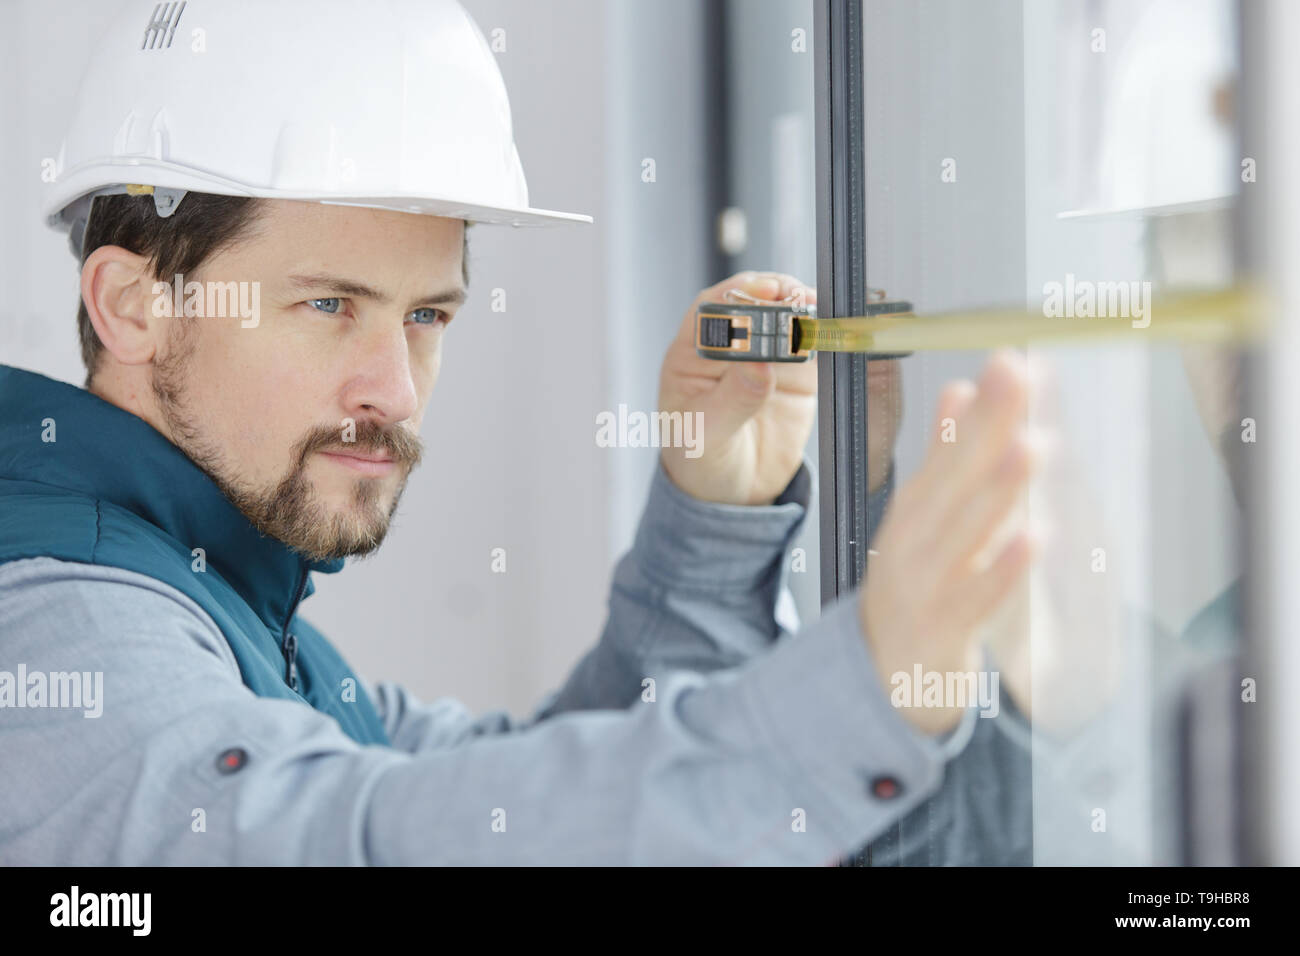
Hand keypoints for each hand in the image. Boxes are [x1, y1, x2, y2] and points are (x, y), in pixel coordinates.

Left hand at [658, 271, 817, 505]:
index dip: (739, 294)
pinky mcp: (798, 376)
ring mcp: (766, 357)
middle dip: (779, 295)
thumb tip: (758, 366)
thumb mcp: (705, 434)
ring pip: (789, 318)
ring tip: (823, 319)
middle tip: (800, 302)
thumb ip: (731, 400)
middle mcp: (730, 347)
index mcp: (692, 353)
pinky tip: (837, 337)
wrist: (729, 493)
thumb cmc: (698, 461)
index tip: (764, 294)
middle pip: (756, 303)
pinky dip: (828, 338)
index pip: (713, 307)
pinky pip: (815, 348)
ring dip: (808, 312)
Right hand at [859, 350, 1038, 734]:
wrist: (883, 674)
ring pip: (966, 531)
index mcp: (917, 507)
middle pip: (956, 477)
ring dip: (999, 488)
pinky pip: (978, 596)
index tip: (1010, 361)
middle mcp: (917, 538)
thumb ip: (943, 455)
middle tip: (1019, 379)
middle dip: (989, 426)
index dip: (981, 406)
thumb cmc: (914, 585)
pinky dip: (1004, 568)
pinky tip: (1034, 537)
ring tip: (1029, 445)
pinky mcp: (945, 629)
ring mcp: (927, 582)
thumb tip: (960, 389)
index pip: (951, 448)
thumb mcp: (921, 516)